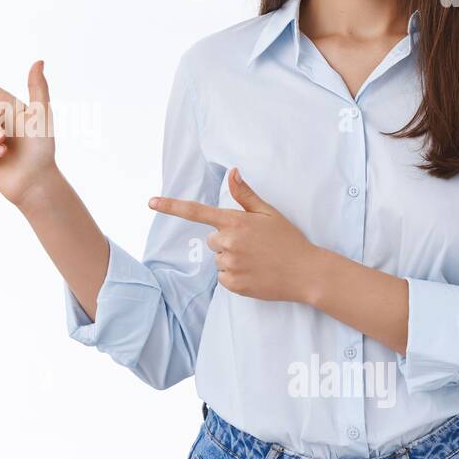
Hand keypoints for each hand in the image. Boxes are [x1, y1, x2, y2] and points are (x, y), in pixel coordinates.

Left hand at [148, 166, 323, 304]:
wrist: (307, 273)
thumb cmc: (289, 240)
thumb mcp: (269, 213)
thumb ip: (245, 195)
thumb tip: (232, 172)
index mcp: (235, 222)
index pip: (196, 211)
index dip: (171, 206)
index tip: (151, 202)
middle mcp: (229, 243)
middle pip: (212, 240)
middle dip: (227, 241)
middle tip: (253, 245)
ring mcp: (230, 265)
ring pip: (218, 259)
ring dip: (232, 259)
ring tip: (257, 260)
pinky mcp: (233, 285)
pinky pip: (223, 278)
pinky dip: (235, 276)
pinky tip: (254, 273)